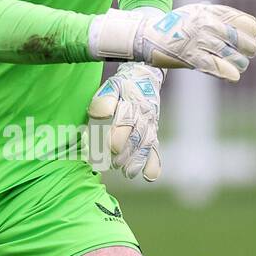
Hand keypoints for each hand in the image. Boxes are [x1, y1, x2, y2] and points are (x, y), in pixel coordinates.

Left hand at [87, 62, 163, 181]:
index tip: (99, 149)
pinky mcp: (154, 134)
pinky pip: (156, 150)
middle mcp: (142, 116)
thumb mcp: (110, 87)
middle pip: (134, 137)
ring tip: (126, 173)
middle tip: (110, 163)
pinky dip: (153, 164)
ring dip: (136, 161)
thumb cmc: (121, 88)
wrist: (144, 79)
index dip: (110, 137)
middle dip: (121, 153)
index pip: (122, 121)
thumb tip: (99, 115)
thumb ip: (103, 102)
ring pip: (145, 146)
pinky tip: (148, 176)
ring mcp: (149, 126)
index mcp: (129, 104)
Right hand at [89, 4, 255, 80]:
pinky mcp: (192, 57)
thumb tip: (238, 22)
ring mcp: (200, 42)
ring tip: (240, 65)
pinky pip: (216, 66)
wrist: (146, 35)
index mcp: (210, 12)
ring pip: (231, 55)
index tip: (254, 34)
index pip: (241, 20)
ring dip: (239, 62)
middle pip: (239, 39)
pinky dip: (228, 72)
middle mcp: (207, 25)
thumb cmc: (172, 25)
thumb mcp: (194, 11)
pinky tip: (234, 76)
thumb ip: (215, 14)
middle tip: (251, 52)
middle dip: (249, 47)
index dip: (252, 28)